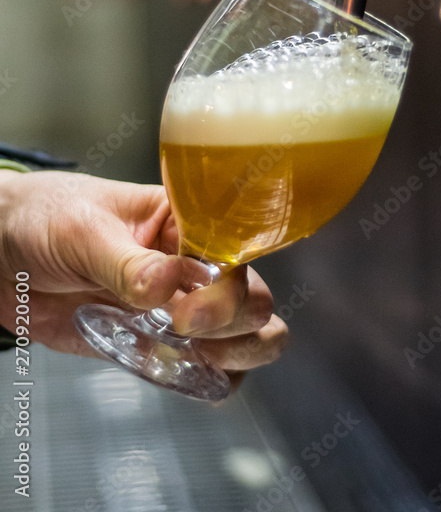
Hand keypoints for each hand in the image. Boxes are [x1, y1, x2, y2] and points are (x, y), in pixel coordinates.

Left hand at [0, 170, 286, 388]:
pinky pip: (207, 373)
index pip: (239, 252)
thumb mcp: (83, 229)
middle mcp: (194, 265)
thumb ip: (127, 261)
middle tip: (181, 326)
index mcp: (188, 221)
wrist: (1, 252)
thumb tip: (168, 284)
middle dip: (233, 322)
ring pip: (249, 340)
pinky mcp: (156, 346)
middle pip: (256, 302)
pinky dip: (205, 382)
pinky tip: (173, 371)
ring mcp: (180, 309)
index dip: (229, 283)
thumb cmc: (45, 217)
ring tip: (187, 352)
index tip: (187, 305)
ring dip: (233, 355)